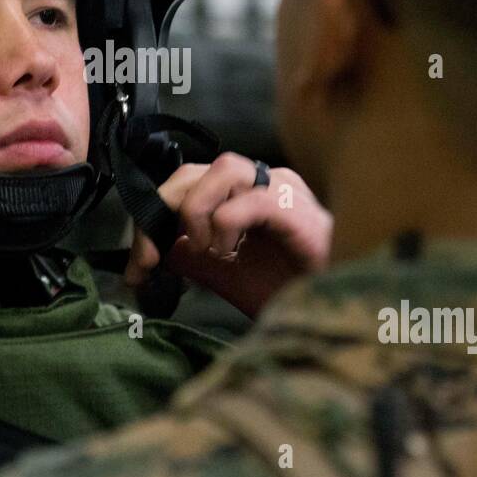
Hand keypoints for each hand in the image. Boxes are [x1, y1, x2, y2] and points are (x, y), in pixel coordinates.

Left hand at [124, 153, 331, 317]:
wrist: (338, 308)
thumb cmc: (291, 289)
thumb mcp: (226, 274)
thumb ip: (192, 257)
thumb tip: (154, 250)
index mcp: (244, 192)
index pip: (185, 182)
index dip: (152, 217)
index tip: (138, 267)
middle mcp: (262, 181)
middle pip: (195, 169)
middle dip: (162, 212)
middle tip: (149, 260)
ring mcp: (282, 190)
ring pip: (223, 168)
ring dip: (197, 210)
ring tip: (203, 249)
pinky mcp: (297, 210)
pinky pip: (251, 200)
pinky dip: (227, 226)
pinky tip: (230, 254)